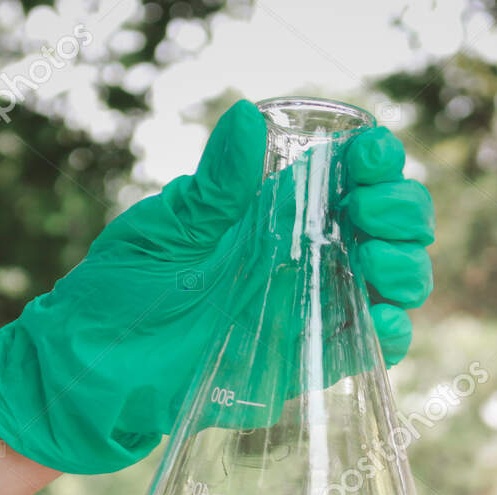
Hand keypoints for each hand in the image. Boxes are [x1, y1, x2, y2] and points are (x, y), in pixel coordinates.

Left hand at [0, 100, 435, 475]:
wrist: (91, 375)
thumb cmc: (120, 293)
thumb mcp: (168, 230)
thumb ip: (217, 185)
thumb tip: (247, 118)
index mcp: (274, 210)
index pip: (349, 174)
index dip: (376, 161)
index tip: (370, 156)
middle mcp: (303, 255)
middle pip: (389, 225)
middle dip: (401, 211)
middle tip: (370, 216)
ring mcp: (309, 310)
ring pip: (392, 284)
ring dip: (406, 267)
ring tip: (377, 262)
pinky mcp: (307, 364)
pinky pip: (369, 349)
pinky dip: (392, 334)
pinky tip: (382, 320)